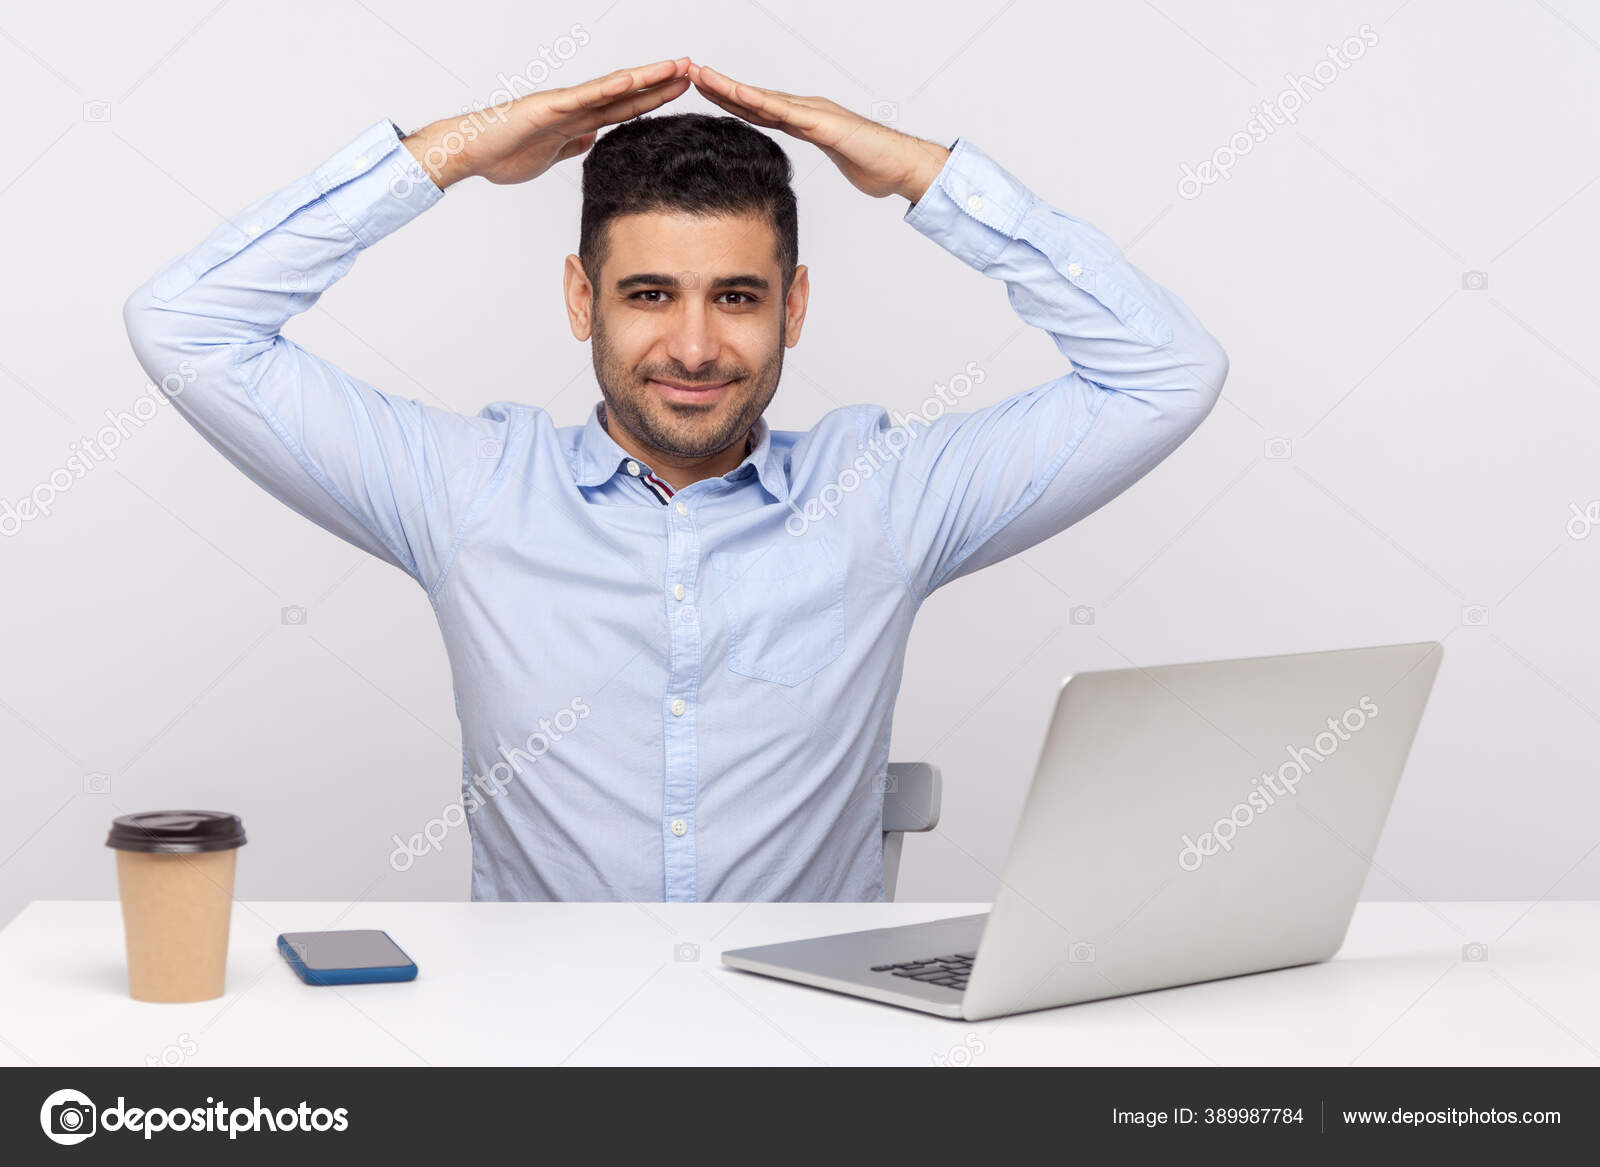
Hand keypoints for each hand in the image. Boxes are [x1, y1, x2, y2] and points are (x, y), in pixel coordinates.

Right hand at [403, 58, 692, 187]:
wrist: (471, 153)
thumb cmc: (502, 154)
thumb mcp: (551, 156)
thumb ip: (572, 144)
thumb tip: (592, 139)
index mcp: (578, 121)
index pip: (624, 109)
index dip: (653, 99)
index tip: (681, 90)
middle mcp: (575, 108)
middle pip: (627, 94)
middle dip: (660, 83)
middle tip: (692, 69)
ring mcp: (564, 105)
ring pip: (613, 89)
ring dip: (645, 78)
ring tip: (675, 67)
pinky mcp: (549, 109)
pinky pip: (584, 97)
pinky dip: (609, 88)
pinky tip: (632, 80)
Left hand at [688, 63, 948, 201]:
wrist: (903, 165)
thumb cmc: (875, 165)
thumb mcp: (833, 162)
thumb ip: (816, 158)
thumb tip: (799, 169)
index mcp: (804, 120)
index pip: (758, 109)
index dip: (729, 99)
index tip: (701, 91)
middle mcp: (805, 111)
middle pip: (754, 98)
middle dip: (720, 86)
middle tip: (689, 73)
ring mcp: (814, 114)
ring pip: (764, 98)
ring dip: (732, 87)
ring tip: (703, 76)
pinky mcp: (824, 124)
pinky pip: (786, 112)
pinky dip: (761, 102)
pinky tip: (739, 94)